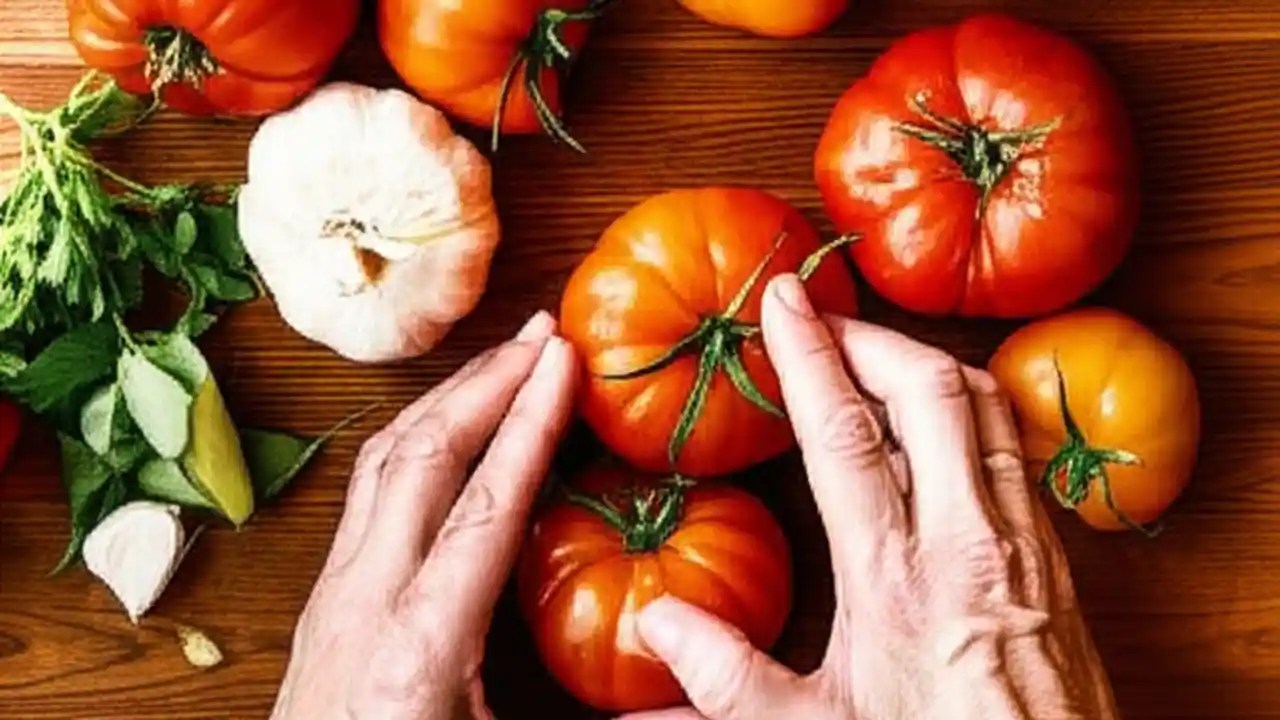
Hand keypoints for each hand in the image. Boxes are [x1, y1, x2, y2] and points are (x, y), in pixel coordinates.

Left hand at [271, 311, 575, 719]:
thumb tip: (700, 712)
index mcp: (418, 646)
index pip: (484, 504)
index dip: (528, 422)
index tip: (563, 358)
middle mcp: (364, 601)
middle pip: (423, 457)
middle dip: (487, 380)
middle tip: (543, 327)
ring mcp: (334, 594)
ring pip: (384, 461)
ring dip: (446, 398)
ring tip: (502, 358)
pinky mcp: (325, 598)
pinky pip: (369, 488)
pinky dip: (415, 436)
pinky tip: (444, 429)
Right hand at [624, 276, 1116, 719]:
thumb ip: (729, 677)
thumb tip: (658, 625)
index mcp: (896, 576)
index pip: (844, 432)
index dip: (808, 354)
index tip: (782, 302)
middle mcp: (968, 541)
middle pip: (930, 389)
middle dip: (871, 336)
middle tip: (823, 320)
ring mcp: (1021, 542)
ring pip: (986, 405)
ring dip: (926, 362)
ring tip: (876, 353)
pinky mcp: (1055, 557)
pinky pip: (1017, 446)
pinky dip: (974, 406)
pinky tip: (945, 420)